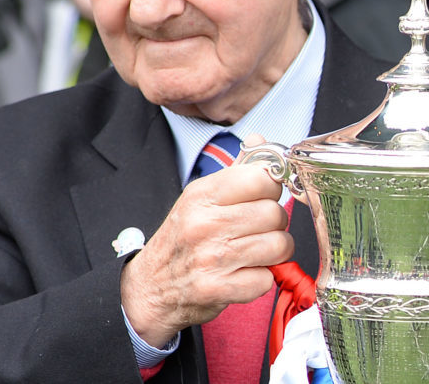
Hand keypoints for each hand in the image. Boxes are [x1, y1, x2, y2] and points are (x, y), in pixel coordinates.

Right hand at [120, 152, 291, 347]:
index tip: (264, 198)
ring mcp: (211, 258)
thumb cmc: (181, 240)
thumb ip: (235, 172)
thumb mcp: (199, 199)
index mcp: (202, 194)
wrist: (149, 288)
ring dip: (274, 253)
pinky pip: (267, 279)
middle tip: (259, 231)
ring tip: (256, 253)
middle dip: (275, 224)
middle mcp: (205, 223)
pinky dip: (261, 280)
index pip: (261, 177)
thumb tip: (260, 140)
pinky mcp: (217, 289)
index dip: (271, 189)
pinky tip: (244, 274)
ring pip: (278, 246)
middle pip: (275, 213)